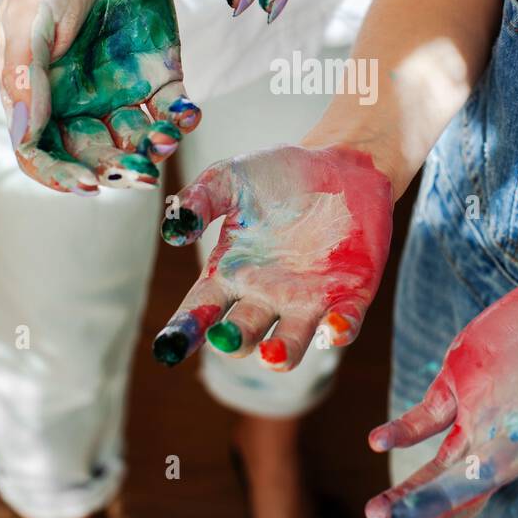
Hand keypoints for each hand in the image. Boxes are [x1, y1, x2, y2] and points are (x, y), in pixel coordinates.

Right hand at [0, 0, 199, 191]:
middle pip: (96, 156)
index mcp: (39, 97)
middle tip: (137, 173)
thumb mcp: (27, 17)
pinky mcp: (160, 72)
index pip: (43, 155)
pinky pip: (173, 109)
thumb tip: (22, 135)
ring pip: (138, 140)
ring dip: (153, 150)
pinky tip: (188, 114)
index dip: (61, 177)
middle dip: (116, 171)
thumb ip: (26, 75)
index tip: (86, 184)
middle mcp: (79, 102)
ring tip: (164, 140)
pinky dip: (183, 118)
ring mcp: (121, 90)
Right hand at [153, 144, 391, 368]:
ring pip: (290, 344)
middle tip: (224, 336)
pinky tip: (332, 328)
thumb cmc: (278, 174)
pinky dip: (338, 331)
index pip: (200, 310)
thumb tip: (174, 232)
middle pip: (242, 336)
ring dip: (280, 354)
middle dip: (232, 342)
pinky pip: (344, 324)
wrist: (341, 164)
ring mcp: (308, 300)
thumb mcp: (230, 178)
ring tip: (271, 353)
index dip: (183, 330)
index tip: (167, 348)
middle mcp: (266, 296)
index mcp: (231, 274)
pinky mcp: (350, 295)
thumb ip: (199, 199)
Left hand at [366, 258, 517, 517]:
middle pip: (447, 490)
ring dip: (404, 485)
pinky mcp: (467, 366)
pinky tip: (379, 441)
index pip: (474, 491)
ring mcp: (479, 401)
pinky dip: (406, 428)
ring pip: (431, 456)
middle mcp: (498, 433)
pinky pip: (430, 408)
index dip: (437, 512)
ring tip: (373, 514)